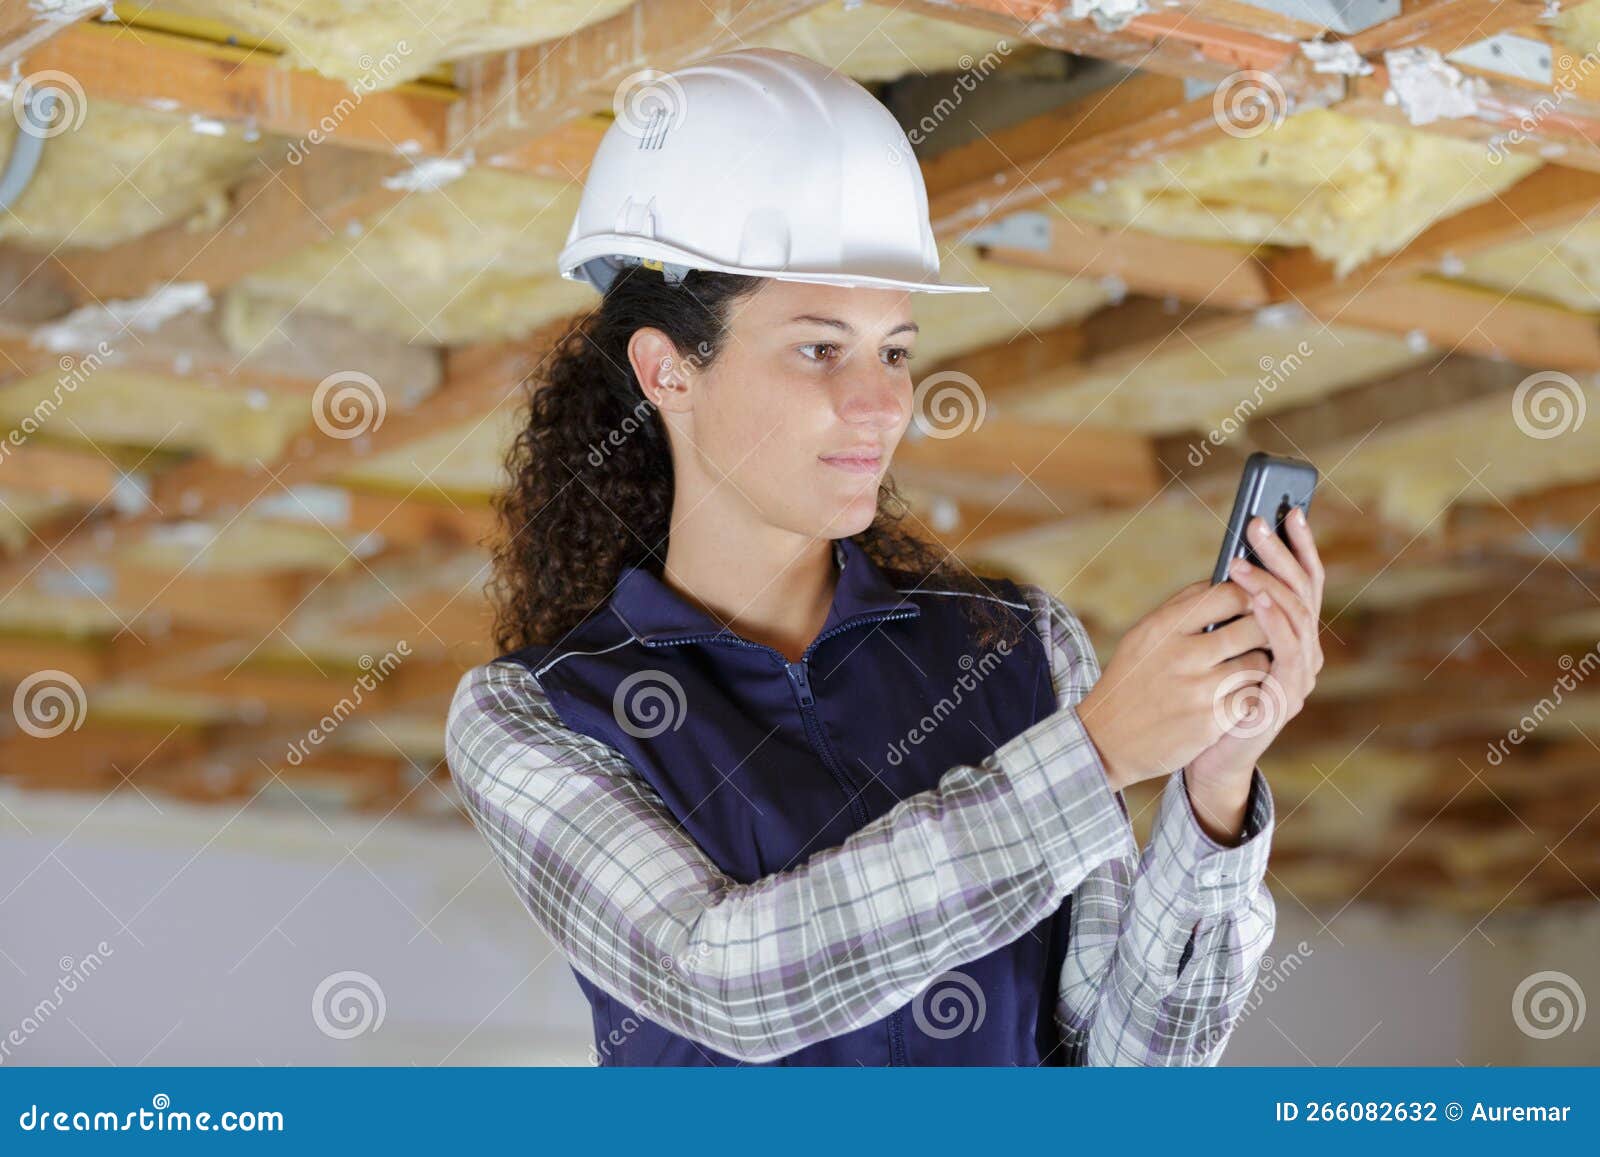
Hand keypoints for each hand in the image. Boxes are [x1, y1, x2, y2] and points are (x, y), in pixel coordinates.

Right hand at [1077, 574, 1275, 792]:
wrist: (1107, 741)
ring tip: (1247, 668)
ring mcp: (1198, 691)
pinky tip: (1237, 695)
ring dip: (1260, 665)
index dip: (1251, 596)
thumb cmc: (1131, 681)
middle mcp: (1181, 656)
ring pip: (1259, 664)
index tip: (1256, 603)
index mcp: (1163, 627)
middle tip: (1264, 636)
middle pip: (1253, 627)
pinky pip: (1253, 697)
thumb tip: (1228, 580)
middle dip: (1265, 630)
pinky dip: (1251, 694)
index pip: (1228, 595)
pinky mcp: (1210, 722)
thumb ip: (1182, 607)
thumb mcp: (1143, 636)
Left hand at [1186, 507, 1324, 810]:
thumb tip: (1229, 561)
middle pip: (1304, 591)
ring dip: (1270, 583)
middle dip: (1282, 553)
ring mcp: (1299, 676)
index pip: (1304, 582)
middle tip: (1259, 523)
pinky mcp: (1285, 697)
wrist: (1202, 753)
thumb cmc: (1208, 693)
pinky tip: (1256, 599)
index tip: (1292, 509)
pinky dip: (1273, 621)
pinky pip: (1286, 651)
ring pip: (1298, 616)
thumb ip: (1231, 610)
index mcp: (1292, 636)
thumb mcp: (1219, 643)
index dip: (1301, 546)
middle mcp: (1304, 653)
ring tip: (1244, 560)